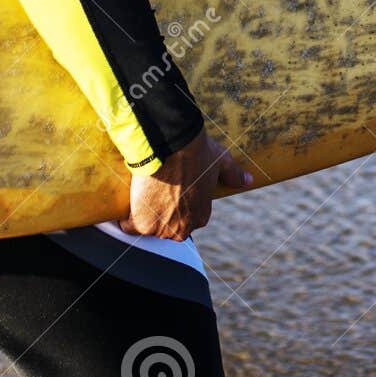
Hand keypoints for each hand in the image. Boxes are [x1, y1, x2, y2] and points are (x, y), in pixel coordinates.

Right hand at [118, 129, 252, 240]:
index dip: (176, 202)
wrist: (172, 147)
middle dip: (160, 211)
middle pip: (166, 225)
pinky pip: (129, 226)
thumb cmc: (197, 152)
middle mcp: (183, 229)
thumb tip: (249, 180)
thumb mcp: (220, 161)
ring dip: (143, 213)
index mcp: (201, 217)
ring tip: (143, 190)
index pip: (186, 216)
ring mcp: (161, 229)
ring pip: (148, 226)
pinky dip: (126, 216)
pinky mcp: (142, 224)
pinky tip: (129, 200)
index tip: (170, 188)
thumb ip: (234, 174)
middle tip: (155, 188)